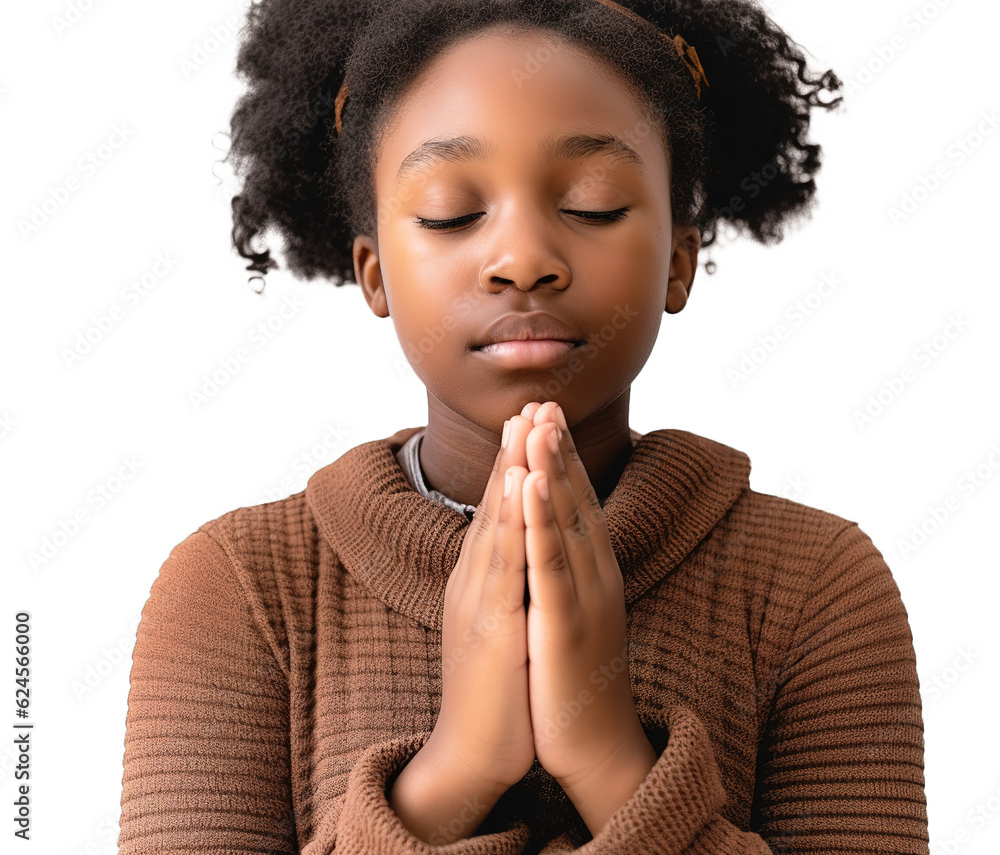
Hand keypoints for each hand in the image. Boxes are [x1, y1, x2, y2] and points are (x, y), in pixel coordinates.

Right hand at [433, 414, 536, 793]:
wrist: (469, 752)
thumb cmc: (493, 688)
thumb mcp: (498, 624)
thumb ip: (503, 585)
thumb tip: (517, 555)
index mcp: (482, 578)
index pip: (500, 510)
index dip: (514, 463)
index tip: (530, 422)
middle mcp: (475, 578)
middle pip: (496, 503)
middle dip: (514, 450)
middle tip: (529, 401)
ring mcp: (478, 598)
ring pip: (497, 521)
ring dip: (511, 467)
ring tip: (524, 422)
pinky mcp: (489, 624)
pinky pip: (504, 563)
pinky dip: (512, 519)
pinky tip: (520, 485)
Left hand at [518, 401, 646, 790]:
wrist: (594, 746)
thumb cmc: (576, 677)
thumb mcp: (573, 611)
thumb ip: (568, 572)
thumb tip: (557, 541)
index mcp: (591, 571)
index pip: (575, 501)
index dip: (562, 456)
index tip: (546, 414)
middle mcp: (594, 575)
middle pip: (574, 499)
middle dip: (557, 447)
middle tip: (545, 399)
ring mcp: (583, 597)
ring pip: (565, 521)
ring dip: (553, 467)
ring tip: (540, 423)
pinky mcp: (566, 623)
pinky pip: (551, 563)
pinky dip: (542, 520)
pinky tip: (534, 486)